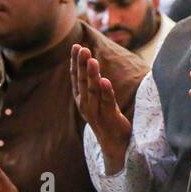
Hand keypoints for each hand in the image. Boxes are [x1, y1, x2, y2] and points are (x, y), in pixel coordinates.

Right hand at [71, 44, 132, 174]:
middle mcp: (86, 105)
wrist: (115, 145)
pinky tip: (105, 80)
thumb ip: (95, 85)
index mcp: (82, 99)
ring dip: (91, 75)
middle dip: (81, 65)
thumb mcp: (99, 100)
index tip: (76, 46)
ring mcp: (96, 113)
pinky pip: (107, 104)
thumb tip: (91, 64)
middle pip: (82, 82)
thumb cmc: (107, 119)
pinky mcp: (109, 119)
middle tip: (82, 48)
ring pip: (92, 91)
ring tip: (92, 60)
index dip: (75, 62)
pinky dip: (106, 92)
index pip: (76, 78)